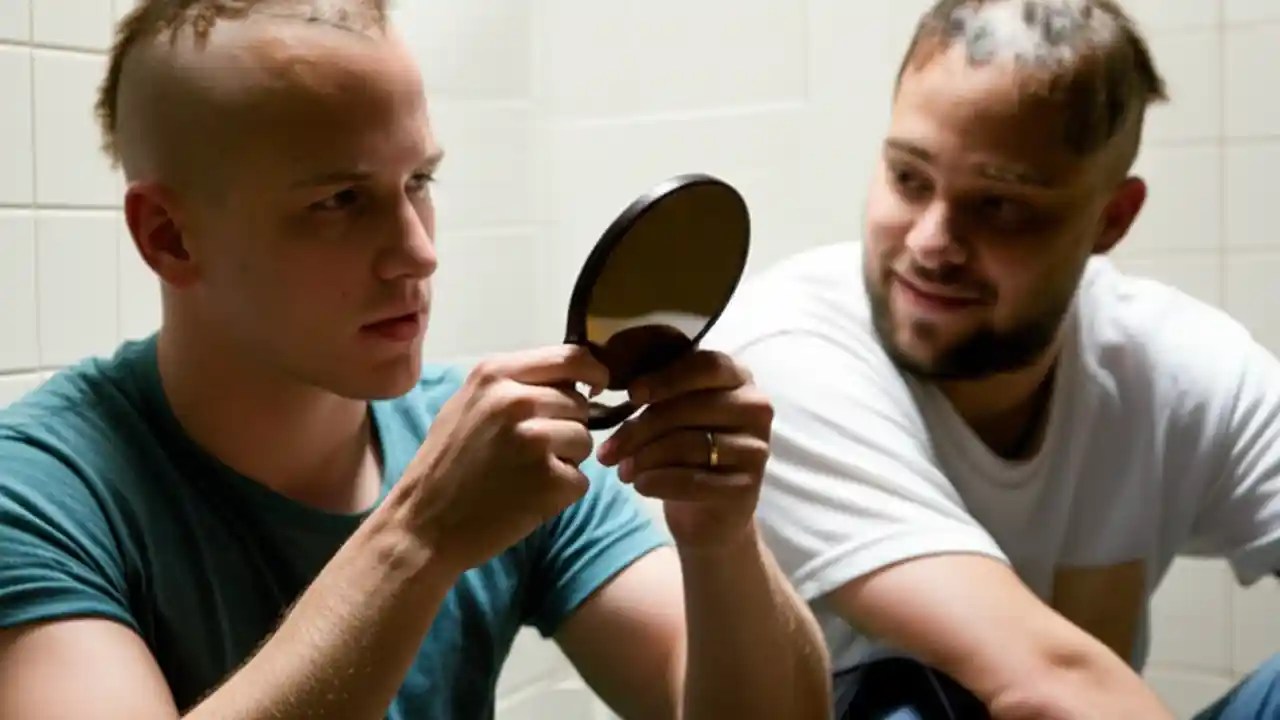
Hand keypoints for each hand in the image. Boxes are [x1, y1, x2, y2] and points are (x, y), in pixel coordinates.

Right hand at [398, 345, 609, 574]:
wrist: (423, 524)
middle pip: (579, 403)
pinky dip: (562, 492)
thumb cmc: (445, 464)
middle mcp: (517, 400)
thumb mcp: (468, 404)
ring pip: (584, 439)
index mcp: (495, 374)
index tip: (598, 386)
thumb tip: (570, 374)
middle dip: (566, 426)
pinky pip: (580, 479)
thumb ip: (514, 384)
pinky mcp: (550, 480)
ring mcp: (535, 440)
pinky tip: (529, 497)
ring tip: (526, 474)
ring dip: (567, 459)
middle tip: (531, 451)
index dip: (593, 371)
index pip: (570, 357)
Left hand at [596, 350, 772, 552]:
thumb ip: (654, 390)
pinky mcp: (747, 486)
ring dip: (644, 458)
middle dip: (641, 429)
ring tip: (621, 470)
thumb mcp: (673, 412)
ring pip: (689, 444)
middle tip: (608, 450)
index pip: (706, 365)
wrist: (709, 510)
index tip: (632, 394)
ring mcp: (756, 448)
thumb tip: (613, 382)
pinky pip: (693, 480)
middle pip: (690, 408)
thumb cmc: (686, 449)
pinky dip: (658, 482)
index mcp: (738, 378)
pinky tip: (640, 484)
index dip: (666, 378)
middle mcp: (755, 408)